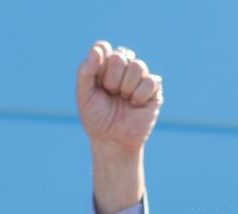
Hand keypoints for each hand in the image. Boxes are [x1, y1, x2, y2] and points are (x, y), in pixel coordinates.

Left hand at [76, 40, 160, 158]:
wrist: (113, 141)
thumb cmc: (97, 119)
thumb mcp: (84, 95)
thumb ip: (85, 71)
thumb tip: (98, 49)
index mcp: (104, 66)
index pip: (103, 48)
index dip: (100, 63)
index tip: (98, 82)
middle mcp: (123, 68)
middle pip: (120, 55)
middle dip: (112, 79)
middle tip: (111, 94)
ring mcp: (139, 78)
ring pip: (137, 66)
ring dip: (126, 87)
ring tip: (123, 100)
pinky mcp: (154, 89)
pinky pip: (151, 80)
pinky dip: (140, 95)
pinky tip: (135, 105)